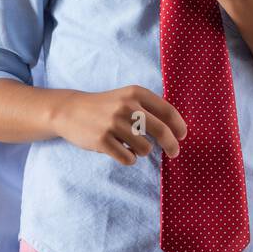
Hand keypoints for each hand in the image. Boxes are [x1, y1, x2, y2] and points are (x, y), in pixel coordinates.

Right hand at [51, 86, 186, 164]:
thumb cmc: (105, 106)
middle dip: (172, 146)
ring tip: (132, 146)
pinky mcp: (102, 140)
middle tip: (174, 153)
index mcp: (135, 93)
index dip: (179, 126)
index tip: (182, 136)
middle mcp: (126, 106)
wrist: (70, 110)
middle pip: (161, 131)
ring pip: (145, 148)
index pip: (167, 111)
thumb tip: (176, 129)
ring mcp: (113, 124)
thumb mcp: (126, 98)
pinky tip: (121, 151)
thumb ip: (149, 108)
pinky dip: (129, 158)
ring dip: (143, 152)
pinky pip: (128, 158)